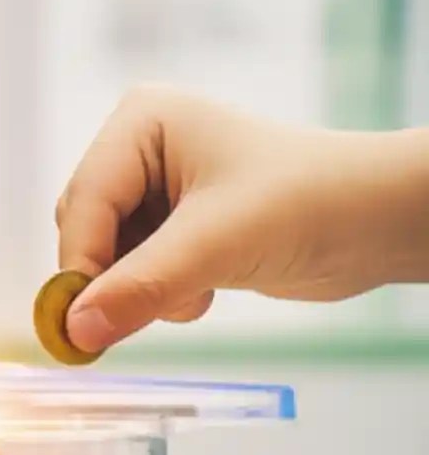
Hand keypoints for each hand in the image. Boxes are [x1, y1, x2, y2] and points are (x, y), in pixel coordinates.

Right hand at [56, 85, 428, 351]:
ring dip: (140, 289)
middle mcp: (141, 149)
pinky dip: (156, 294)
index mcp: (141, 123)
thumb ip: (139, 287)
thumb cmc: (311, 202)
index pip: (84, 201)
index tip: (78, 325)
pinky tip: (204, 289)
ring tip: (196, 290)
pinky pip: (132, 272)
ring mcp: (156, 190)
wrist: (378, 223)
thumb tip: (75, 331)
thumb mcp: (216, 245)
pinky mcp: (173, 227)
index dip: (80, 265)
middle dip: (114, 277)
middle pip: (84, 230)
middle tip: (143, 312)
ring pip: (105, 258)